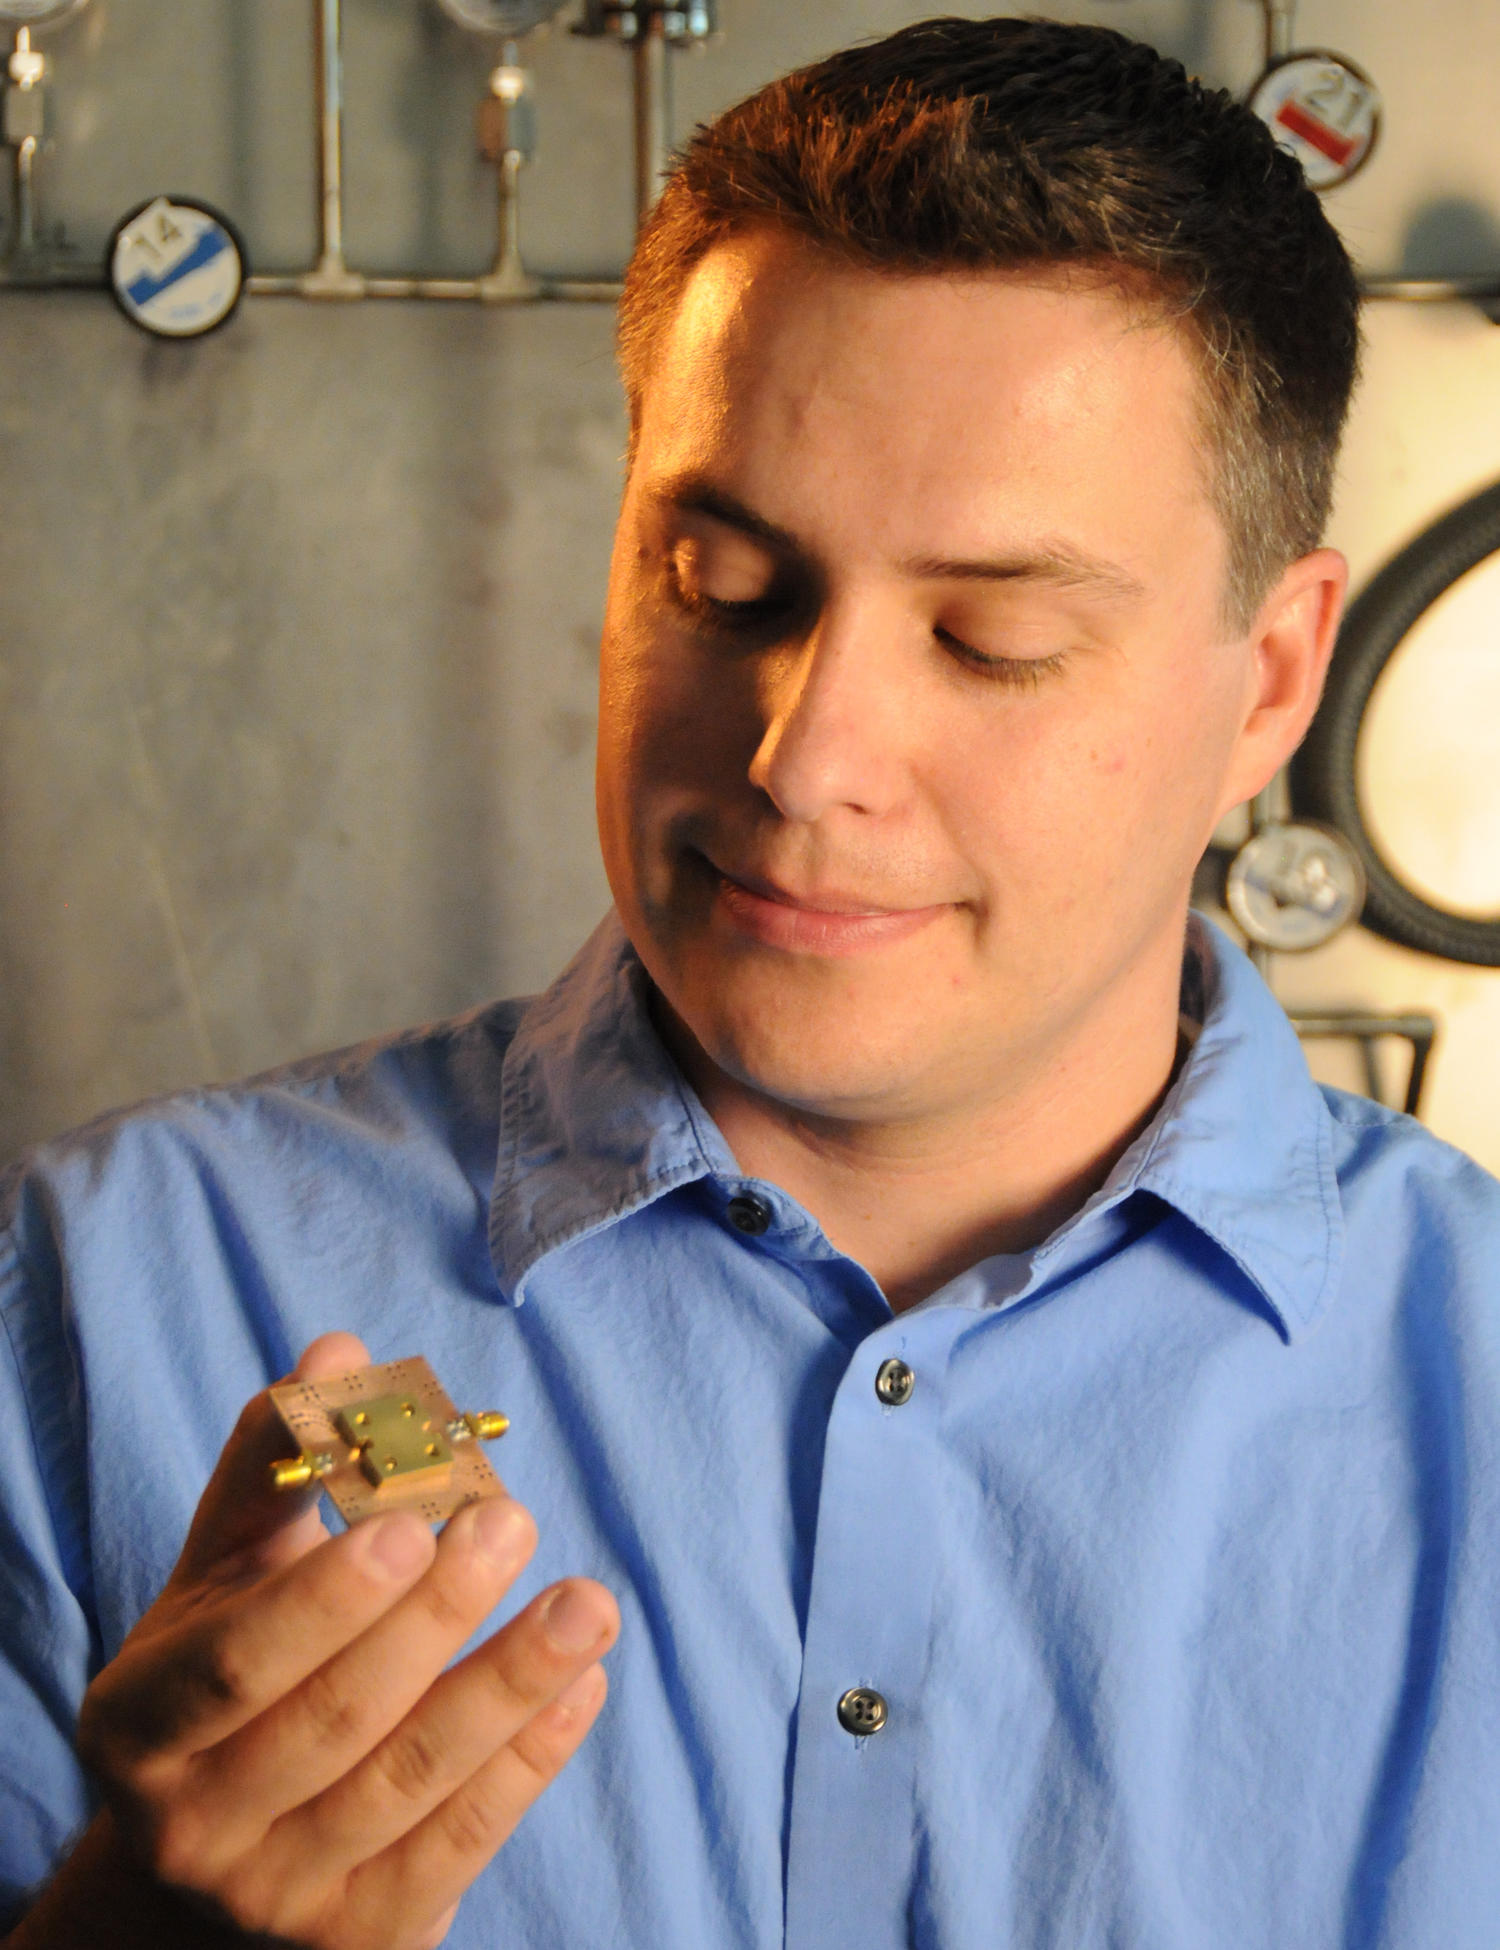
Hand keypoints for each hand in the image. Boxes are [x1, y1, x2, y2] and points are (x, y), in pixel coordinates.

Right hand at [59, 1332, 617, 1949]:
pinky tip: (581, 1685)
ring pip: (411, 1783)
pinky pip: (460, 1844)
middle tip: (515, 1522)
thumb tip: (341, 1350)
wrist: (201, 1870)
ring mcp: (283, 1896)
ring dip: (510, 1685)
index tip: (415, 1517)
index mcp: (142, 1723)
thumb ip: (277, 1466)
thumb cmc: (224, 1680)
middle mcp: (199, 1825)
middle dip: (438, 1617)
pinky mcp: (365, 1938)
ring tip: (587, 1602)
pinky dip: (528, 1763)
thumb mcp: (222, 1579)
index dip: (327, 1596)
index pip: (236, 1662)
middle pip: (338, 1718)